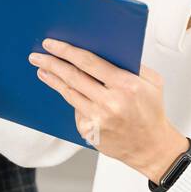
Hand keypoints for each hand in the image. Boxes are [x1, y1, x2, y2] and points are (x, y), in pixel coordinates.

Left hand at [29, 38, 188, 181]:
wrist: (151, 147)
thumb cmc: (152, 112)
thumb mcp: (153, 82)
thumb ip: (133, 65)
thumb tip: (106, 50)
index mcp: (126, 85)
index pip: (89, 62)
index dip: (67, 51)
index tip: (52, 44)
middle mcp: (110, 103)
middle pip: (73, 77)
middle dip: (52, 63)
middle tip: (37, 56)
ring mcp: (97, 119)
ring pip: (69, 93)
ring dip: (53, 80)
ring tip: (43, 70)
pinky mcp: (89, 131)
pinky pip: (75, 109)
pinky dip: (71, 98)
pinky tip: (65, 91)